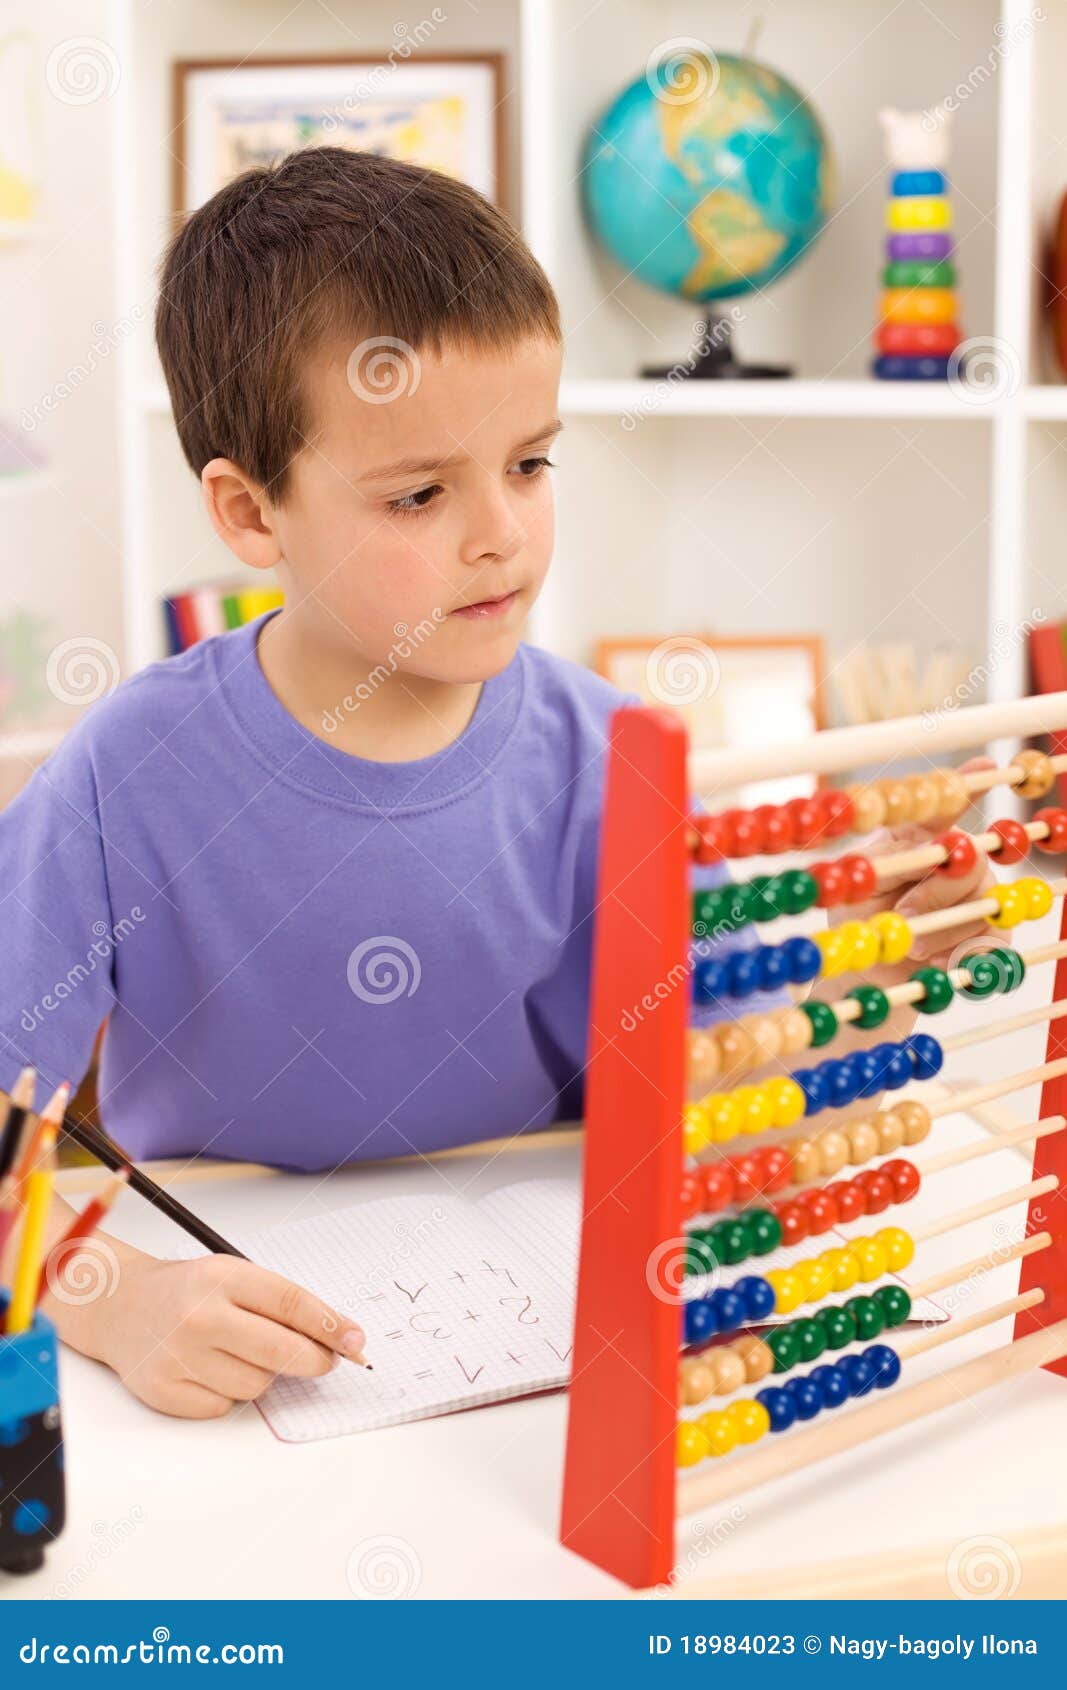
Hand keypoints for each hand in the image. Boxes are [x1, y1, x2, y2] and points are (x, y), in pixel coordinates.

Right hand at [76, 1250, 366, 1419]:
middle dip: (314, 1360)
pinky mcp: (165, 1391)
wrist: (119, 1306)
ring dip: (262, 1374)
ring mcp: (179, 1356)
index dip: (330, 1325)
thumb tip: (341, 1338)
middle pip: (281, 1352)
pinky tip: (210, 1370)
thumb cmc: (189, 1290)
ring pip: (256, 1385)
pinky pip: (225, 1407)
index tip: (356, 1341)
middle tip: (324, 1361)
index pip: (291, 1303)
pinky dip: (228, 1394)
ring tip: (237, 1352)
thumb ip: (282, 1304)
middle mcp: (199, 1316)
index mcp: (222, 1277)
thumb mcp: (233, 1276)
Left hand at [842, 758, 995, 967]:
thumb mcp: (857, 887)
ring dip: (940, 929)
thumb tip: (922, 856)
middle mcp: (956, 860)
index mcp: (920, 838)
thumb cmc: (860, 917)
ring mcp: (979, 894)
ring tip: (909, 944)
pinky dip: (956, 954)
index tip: (982, 768)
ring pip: (981, 901)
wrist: (869, 967)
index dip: (965, 787)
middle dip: (936, 890)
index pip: (943, 807)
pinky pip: (990, 940)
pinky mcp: (991, 932)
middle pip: (969, 859)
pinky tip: (933, 961)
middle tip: (903, 913)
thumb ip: (885, 866)